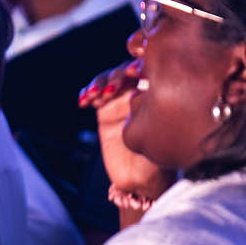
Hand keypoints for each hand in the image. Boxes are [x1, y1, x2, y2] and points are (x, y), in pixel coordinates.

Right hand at [78, 61, 175, 199]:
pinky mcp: (104, 110)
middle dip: (116, 75)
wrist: (141, 178)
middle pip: (124, 70)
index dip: (138, 66)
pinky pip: (92, 94)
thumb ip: (149, 113)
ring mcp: (120, 100)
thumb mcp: (161, 134)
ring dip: (99, 83)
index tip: (135, 74)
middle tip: (114, 87)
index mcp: (158, 93)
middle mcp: (139, 92)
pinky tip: (84, 101)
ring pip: (106, 79)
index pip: (147, 69)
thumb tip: (137, 93)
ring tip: (95, 96)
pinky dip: (86, 92)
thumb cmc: (160, 155)